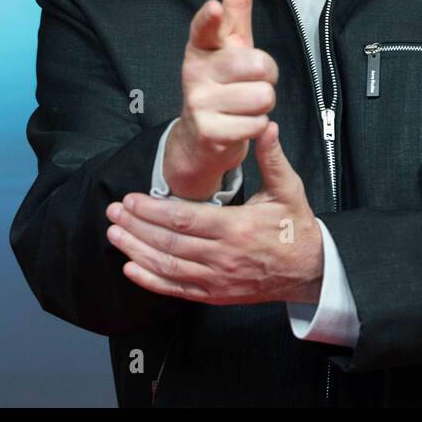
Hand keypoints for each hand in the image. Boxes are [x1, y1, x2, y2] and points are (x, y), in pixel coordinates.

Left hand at [107, 120, 323, 305]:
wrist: (309, 270)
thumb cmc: (296, 228)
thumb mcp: (289, 189)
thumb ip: (272, 158)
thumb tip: (265, 126)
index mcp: (237, 228)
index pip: (184, 218)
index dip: (153, 210)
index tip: (131, 199)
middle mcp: (223, 256)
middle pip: (169, 242)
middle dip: (135, 226)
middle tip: (113, 212)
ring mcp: (217, 279)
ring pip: (167, 266)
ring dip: (136, 251)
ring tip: (114, 234)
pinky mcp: (215, 294)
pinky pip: (176, 289)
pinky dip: (151, 280)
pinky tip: (131, 268)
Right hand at [163, 0, 278, 200]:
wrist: (201, 137)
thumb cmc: (222, 81)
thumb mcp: (229, 43)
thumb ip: (235, 6)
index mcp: (201, 46)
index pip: (204, 28)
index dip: (211, 18)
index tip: (215, 7)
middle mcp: (195, 72)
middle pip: (256, 64)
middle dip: (268, 74)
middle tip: (254, 80)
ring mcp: (199, 102)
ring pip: (262, 96)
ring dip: (264, 103)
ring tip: (246, 105)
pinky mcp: (209, 131)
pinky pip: (257, 123)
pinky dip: (258, 126)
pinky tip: (242, 124)